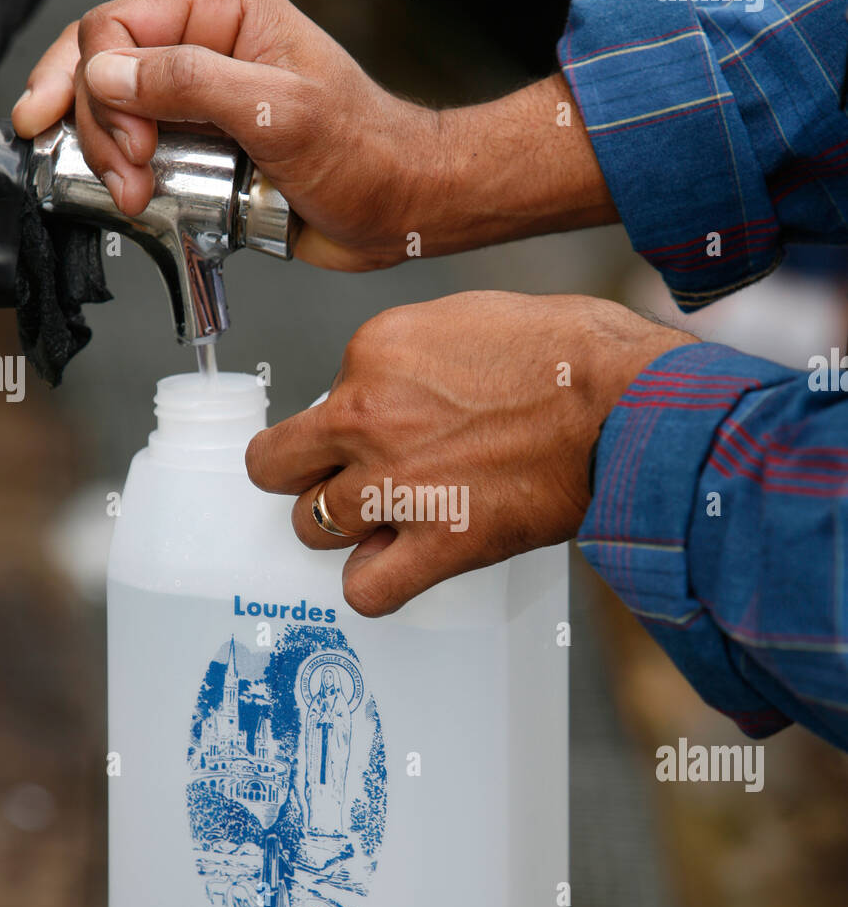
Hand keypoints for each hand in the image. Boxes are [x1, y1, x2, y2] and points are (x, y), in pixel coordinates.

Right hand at [11, 0, 616, 269]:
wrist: (400, 207)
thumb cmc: (367, 153)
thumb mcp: (277, 112)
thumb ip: (188, 85)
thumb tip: (110, 75)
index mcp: (224, 6)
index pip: (116, 28)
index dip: (102, 88)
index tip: (130, 144)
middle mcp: (206, 42)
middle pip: (102, 72)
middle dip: (100, 129)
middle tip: (127, 178)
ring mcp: (201, 96)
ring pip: (115, 117)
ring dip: (112, 161)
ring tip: (138, 195)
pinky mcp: (204, 143)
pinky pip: (142, 155)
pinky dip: (134, 181)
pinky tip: (144, 199)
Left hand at [245, 291, 694, 615]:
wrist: (626, 402)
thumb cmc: (571, 353)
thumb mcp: (467, 317)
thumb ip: (409, 359)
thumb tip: (396, 389)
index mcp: (373, 351)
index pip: (320, 401)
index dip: (348, 422)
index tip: (381, 430)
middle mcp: (368, 416)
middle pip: (280, 467)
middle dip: (308, 475)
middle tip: (346, 479)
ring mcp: (396, 484)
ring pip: (311, 528)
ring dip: (343, 529)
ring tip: (383, 523)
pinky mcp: (438, 541)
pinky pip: (365, 590)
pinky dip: (375, 586)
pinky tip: (399, 567)